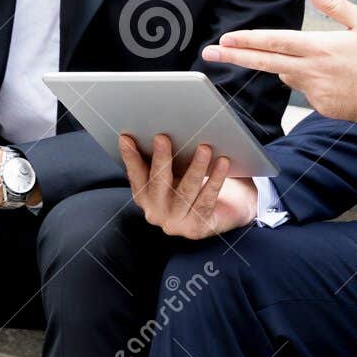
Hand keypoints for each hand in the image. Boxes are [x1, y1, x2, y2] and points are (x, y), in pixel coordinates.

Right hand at [121, 133, 256, 238]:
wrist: (229, 209)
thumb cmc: (199, 181)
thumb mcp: (178, 169)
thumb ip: (167, 157)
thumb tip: (163, 127)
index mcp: (145, 196)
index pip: (136, 174)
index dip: (130, 157)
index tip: (126, 137)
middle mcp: (156, 212)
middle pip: (158, 183)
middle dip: (160, 159)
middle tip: (162, 137)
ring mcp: (175, 222)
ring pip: (185, 191)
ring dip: (195, 167)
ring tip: (204, 147)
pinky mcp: (197, 228)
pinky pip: (207, 200)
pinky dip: (216, 180)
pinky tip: (222, 162)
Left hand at [202, 0, 356, 127]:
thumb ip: (333, 4)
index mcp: (321, 48)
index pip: (275, 42)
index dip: (247, 40)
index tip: (225, 39)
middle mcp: (313, 72)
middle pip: (266, 63)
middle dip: (235, 56)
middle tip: (210, 52)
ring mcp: (317, 94)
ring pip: (291, 76)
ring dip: (297, 66)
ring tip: (336, 62)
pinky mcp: (324, 108)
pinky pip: (309, 91)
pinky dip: (316, 82)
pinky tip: (343, 79)